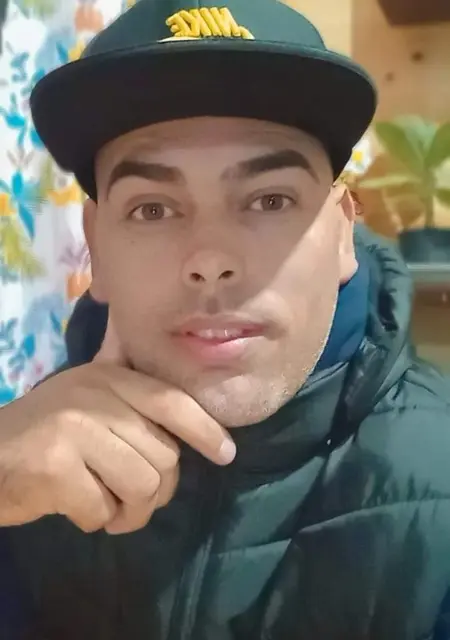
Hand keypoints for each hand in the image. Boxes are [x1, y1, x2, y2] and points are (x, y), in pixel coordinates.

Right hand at [0, 319, 235, 533]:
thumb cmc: (46, 434)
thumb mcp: (89, 403)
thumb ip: (132, 407)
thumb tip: (190, 434)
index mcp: (108, 377)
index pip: (171, 401)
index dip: (205, 429)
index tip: (226, 454)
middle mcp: (94, 396)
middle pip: (164, 455)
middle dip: (158, 491)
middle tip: (134, 502)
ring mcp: (74, 428)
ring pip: (142, 484)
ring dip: (130, 511)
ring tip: (110, 509)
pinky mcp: (55, 466)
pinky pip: (103, 508)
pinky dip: (95, 519)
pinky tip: (76, 508)